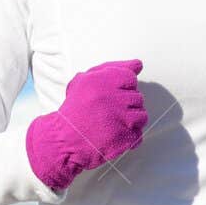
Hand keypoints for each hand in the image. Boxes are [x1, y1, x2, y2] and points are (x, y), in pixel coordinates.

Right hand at [26, 58, 148, 190]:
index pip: (130, 78)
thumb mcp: (84, 81)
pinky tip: (115, 135)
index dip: (122, 88)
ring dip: (130, 120)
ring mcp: (122, 119)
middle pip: (137, 97)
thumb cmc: (74, 110)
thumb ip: (112, 68)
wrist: (64, 139)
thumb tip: (137, 64)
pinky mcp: (125, 138)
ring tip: (113, 124)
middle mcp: (115, 97)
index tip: (111, 96)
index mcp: (104, 80)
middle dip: (125, 105)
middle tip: (108, 112)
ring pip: (141, 116)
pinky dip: (130, 137)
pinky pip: (138, 135)